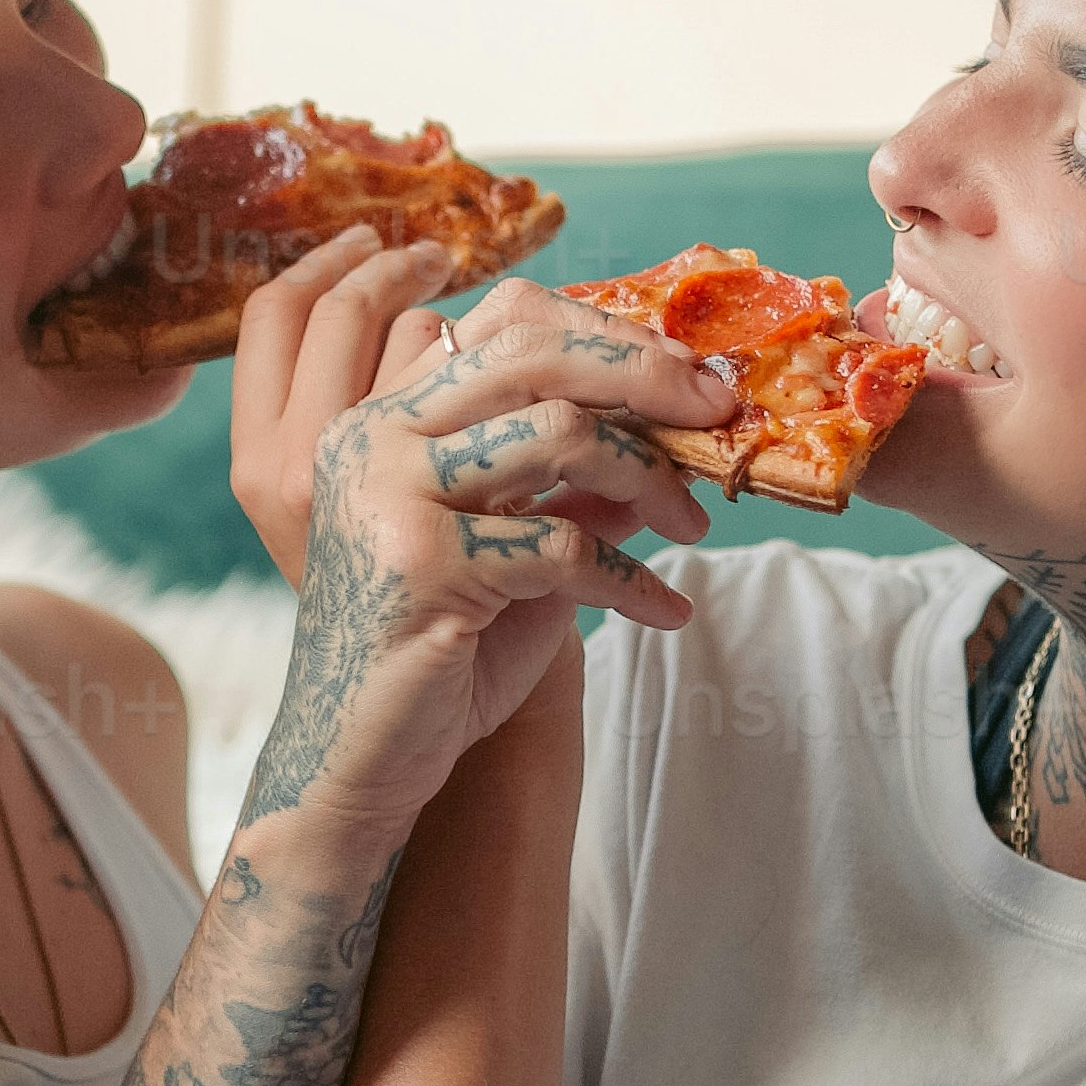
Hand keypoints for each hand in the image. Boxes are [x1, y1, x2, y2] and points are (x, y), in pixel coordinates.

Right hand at [228, 254, 738, 838]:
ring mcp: (389, 496)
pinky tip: (665, 612)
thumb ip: (579, 485)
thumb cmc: (440, 658)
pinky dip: (631, 579)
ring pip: (557, 433)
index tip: (685, 374)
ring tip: (691, 526)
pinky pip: (562, 546)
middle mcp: (375, 438)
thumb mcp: (522, 552)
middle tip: (720, 409)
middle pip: (534, 354)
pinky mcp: (420, 566)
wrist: (365, 764)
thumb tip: (678, 429)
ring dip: (649, 476)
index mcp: (391, 417)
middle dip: (647, 374)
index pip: (506, 322)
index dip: (607, 334)